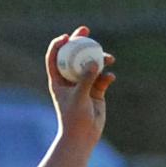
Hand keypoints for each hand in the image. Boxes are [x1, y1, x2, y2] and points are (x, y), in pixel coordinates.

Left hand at [46, 24, 114, 147]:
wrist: (83, 136)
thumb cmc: (75, 118)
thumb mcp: (79, 97)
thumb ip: (86, 79)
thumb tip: (94, 61)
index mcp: (58, 81)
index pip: (54, 58)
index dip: (58, 44)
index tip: (67, 36)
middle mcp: (70, 80)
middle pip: (73, 55)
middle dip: (80, 41)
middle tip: (86, 30)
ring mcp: (83, 84)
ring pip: (91, 64)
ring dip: (100, 58)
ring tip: (109, 58)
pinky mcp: (96, 91)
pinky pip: (102, 78)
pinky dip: (107, 76)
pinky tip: (111, 78)